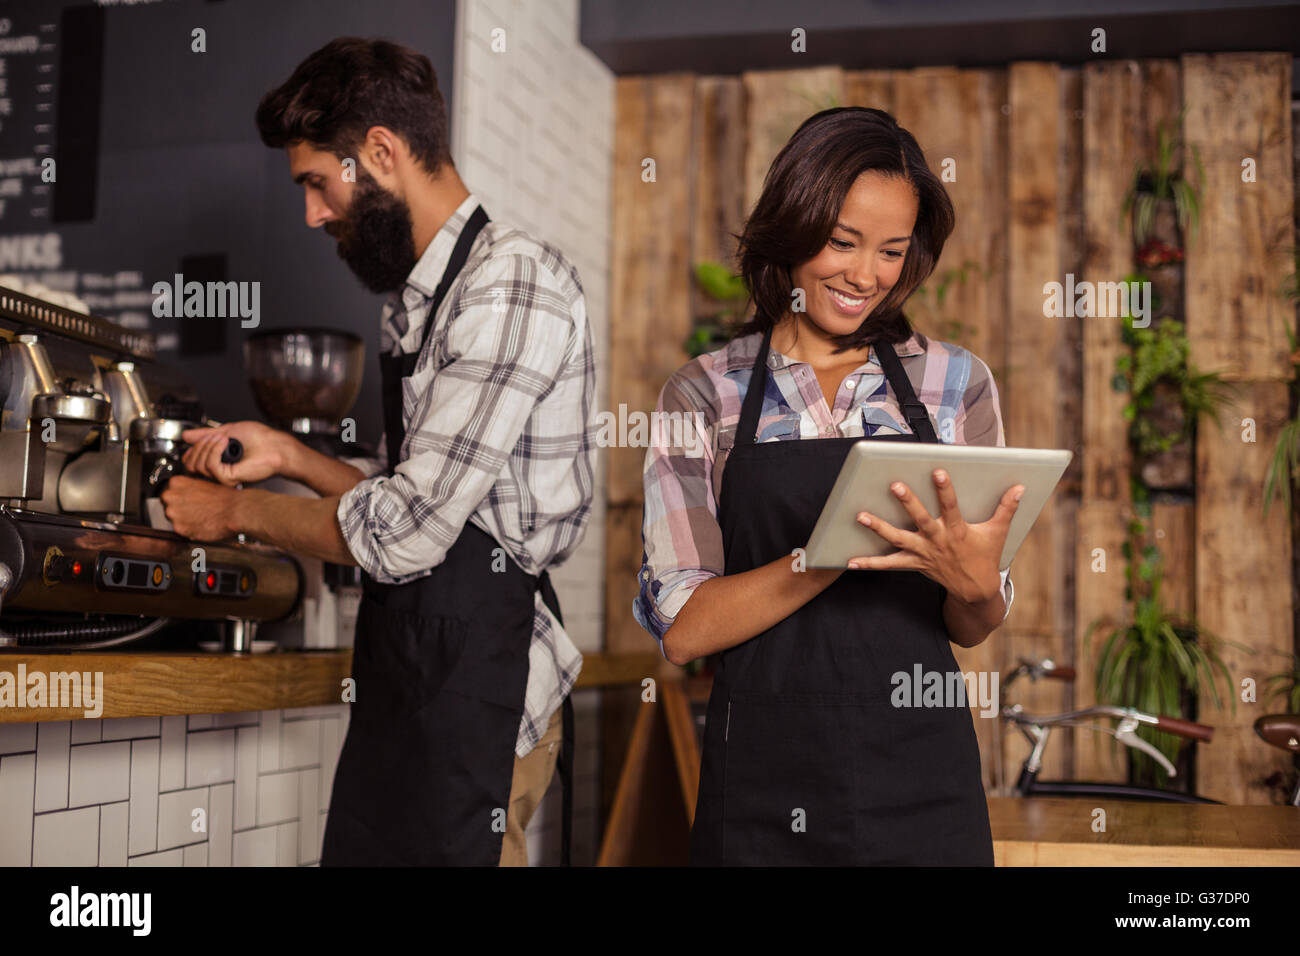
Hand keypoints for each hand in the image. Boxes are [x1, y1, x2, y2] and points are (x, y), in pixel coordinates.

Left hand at [160, 475, 238, 540]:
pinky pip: (181, 531)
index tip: (185, 501)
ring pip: (173, 519)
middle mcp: (171, 497)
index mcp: (176, 482)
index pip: (169, 491)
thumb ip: (189, 489)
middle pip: (167, 505)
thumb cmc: (226, 498)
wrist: (236, 510)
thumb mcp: (205, 483)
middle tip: (194, 510)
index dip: (179, 498)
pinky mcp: (180, 529)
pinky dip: (190, 530)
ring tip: (200, 518)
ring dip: (184, 520)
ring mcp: (174, 513)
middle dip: (179, 509)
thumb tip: (186, 495)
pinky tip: (202, 525)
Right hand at [181, 420, 288, 485]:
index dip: (192, 448)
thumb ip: (205, 435)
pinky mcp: (229, 478)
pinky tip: (225, 443)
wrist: (275, 444)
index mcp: (217, 462)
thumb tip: (186, 436)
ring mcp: (223, 476)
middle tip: (216, 436)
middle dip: (199, 445)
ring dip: (207, 446)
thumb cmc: (258, 438)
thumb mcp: (226, 431)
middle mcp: (218, 472)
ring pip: (198, 465)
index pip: (190, 461)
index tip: (203, 436)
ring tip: (223, 438)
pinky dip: (214, 451)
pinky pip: (210, 466)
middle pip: (190, 464)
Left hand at [846, 469, 1023, 605]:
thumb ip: (1007, 508)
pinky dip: (870, 563)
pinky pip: (889, 564)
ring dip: (878, 528)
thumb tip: (1020, 487)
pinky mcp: (914, 563)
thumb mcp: (998, 532)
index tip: (938, 471)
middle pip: (920, 520)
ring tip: (861, 516)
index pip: (952, 506)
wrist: (975, 589)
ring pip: (898, 539)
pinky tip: (850, 561)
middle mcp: (937, 540)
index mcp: (957, 530)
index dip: (945, 489)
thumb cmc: (985, 556)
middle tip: (894, 486)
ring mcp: (923, 553)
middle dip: (908, 503)